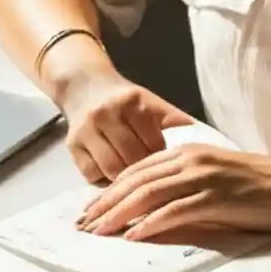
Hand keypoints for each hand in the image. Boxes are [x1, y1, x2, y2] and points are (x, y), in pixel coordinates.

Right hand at [60, 70, 196, 183]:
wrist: (85, 87)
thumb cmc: (125, 101)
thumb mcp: (150, 102)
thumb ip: (171, 117)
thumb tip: (198, 133)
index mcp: (130, 102)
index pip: (153, 143)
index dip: (162, 159)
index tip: (168, 166)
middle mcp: (105, 114)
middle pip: (131, 158)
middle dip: (145, 173)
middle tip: (154, 181)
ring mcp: (86, 130)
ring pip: (111, 169)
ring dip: (126, 181)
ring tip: (137, 184)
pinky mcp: (72, 146)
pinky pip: (91, 174)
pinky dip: (105, 181)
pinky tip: (116, 181)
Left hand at [76, 145, 270, 240]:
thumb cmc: (263, 186)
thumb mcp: (218, 175)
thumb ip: (188, 181)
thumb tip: (158, 203)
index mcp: (191, 150)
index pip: (139, 167)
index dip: (112, 187)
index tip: (92, 205)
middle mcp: (192, 159)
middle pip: (137, 179)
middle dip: (106, 201)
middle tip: (84, 221)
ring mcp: (203, 177)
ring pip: (149, 193)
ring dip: (119, 213)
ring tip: (99, 230)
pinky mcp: (216, 197)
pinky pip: (175, 210)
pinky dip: (150, 223)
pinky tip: (133, 235)